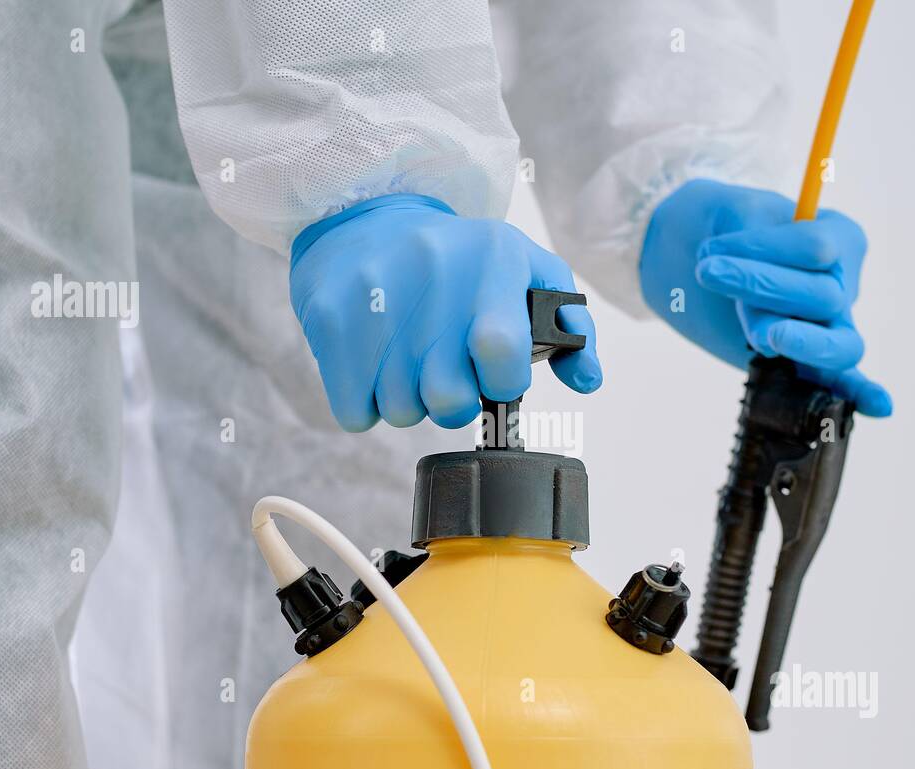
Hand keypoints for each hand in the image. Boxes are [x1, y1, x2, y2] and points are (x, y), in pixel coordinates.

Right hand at [290, 194, 602, 431]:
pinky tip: (374, 362)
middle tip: (445, 368)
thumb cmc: (456, 256)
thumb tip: (587, 380)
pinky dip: (366, 402)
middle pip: (448, 400)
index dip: (501, 382)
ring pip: (401, 411)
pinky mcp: (328, 319)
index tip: (494, 371)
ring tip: (407, 356)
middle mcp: (433, 275)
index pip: (502, 355)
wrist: (361, 212)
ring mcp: (374, 298)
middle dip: (452, 399)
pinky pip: (355, 411)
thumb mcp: (524, 269)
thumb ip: (570, 326)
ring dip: (407, 399)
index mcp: (492, 260)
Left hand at [638, 179, 890, 415]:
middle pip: (823, 296)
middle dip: (764, 285)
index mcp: (837, 236)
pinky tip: (879, 407)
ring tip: (761, 335)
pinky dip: (861, 393)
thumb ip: (754, 264)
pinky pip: (845, 381)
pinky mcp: (812, 362)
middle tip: (707, 271)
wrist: (714, 257)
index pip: (816, 247)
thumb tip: (769, 332)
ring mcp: (831, 326)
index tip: (708, 250)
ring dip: (796, 341)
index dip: (764, 248)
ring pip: (833, 343)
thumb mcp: (737, 224)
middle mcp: (841, 284)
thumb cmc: (732, 229)